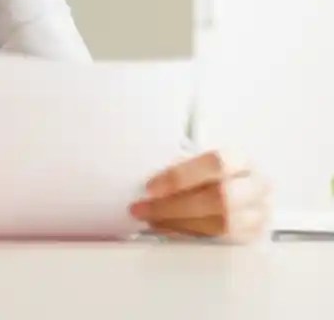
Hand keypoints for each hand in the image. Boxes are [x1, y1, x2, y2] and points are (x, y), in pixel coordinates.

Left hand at [129, 151, 270, 240]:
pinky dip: (188, 236)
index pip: (215, 164)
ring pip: (221, 224)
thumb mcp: (192, 165)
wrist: (235, 192)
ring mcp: (258, 214)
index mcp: (240, 161)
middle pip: (220, 198)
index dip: (181, 177)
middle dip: (176, 206)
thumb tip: (146, 185)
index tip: (151, 187)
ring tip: (151, 220)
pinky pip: (220, 241)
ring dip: (179, 224)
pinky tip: (167, 230)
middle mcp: (256, 186)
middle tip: (144, 209)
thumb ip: (176, 171)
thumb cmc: (208, 177)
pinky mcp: (251, 237)